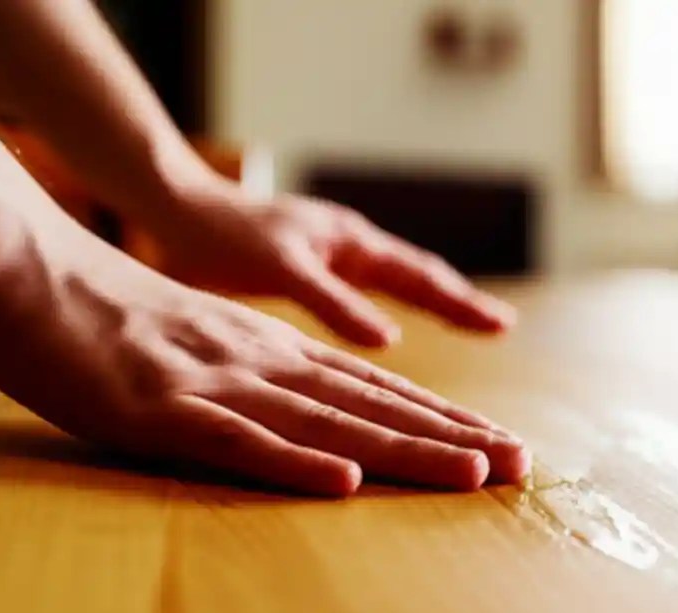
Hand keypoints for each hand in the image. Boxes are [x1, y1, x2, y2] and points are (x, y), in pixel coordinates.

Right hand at [0, 183, 528, 494]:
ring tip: (472, 473)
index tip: (501, 447)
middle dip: (454, 438)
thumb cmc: (126, 323)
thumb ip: (273, 376)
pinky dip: (294, 461)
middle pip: (376, 408)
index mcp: (281, 355)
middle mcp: (268, 366)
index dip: (444, 421)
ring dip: (405, 450)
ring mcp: (221, 386)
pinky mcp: (165, 411)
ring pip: (330, 423)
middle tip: (520, 465)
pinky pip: (239, 441)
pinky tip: (344, 482)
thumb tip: (325, 416)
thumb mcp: (218, 343)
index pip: (380, 393)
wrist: (41, 279)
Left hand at [137, 179, 515, 347]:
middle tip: (503, 326)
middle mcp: (350, 244)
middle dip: (462, 302)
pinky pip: (367, 289)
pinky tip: (392, 330)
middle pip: (421, 276)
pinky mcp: (309, 268)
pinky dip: (392, 307)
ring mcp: (332, 253)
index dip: (462, 305)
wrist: (174, 205)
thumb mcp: (281, 270)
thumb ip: (335, 303)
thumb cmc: (221, 234)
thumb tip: (391, 342)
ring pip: (397, 281)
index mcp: (351, 242)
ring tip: (471, 321)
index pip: (423, 278)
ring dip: (434, 302)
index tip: (502, 326)